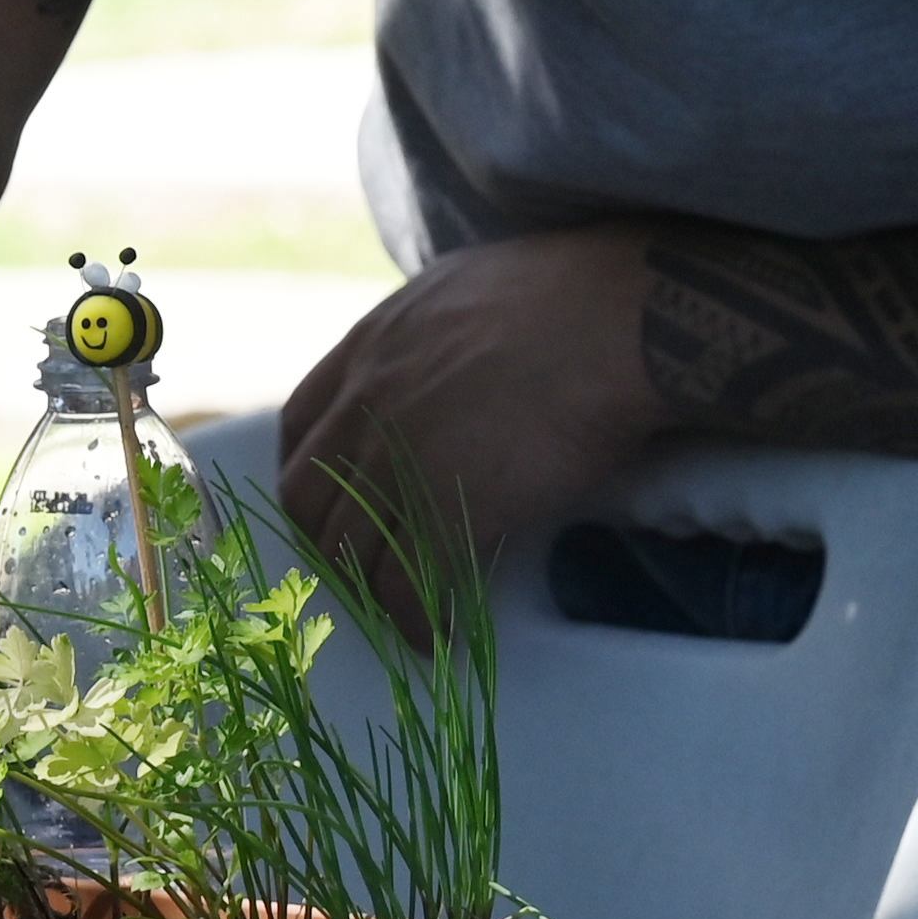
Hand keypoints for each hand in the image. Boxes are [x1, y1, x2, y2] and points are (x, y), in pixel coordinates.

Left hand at [276, 228, 663, 596]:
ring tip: (398, 609)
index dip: (306, 467)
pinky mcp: (447, 513)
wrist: (616, 323)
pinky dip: (411, 619)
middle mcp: (368, 405)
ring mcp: (400, 462)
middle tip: (360, 563)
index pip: (301, 422)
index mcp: (371, 346)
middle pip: (308, 494)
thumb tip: (445, 342)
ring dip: (366, 587)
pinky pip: (405, 585)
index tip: (328, 494)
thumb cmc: (570, 292)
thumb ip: (432, 325)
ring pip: (348, 548)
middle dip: (325, 537)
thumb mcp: (465, 284)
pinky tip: (432, 634)